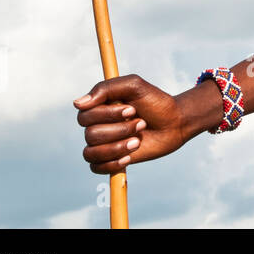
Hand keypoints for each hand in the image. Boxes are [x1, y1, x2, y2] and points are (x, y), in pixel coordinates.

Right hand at [73, 74, 193, 174]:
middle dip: (120, 130)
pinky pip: (96, 167)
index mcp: (99, 107)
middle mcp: (97, 125)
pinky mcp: (110, 159)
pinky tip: (129, 156)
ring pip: (91, 152)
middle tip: (141, 123)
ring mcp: (103, 143)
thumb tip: (78, 104)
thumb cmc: (155, 102)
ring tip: (137, 141)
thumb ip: (106, 88)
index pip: (84, 115)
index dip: (107, 115)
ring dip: (118, 147)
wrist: (175, 122)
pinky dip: (112, 164)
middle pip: (90, 134)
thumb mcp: (135, 86)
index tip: (132, 109)